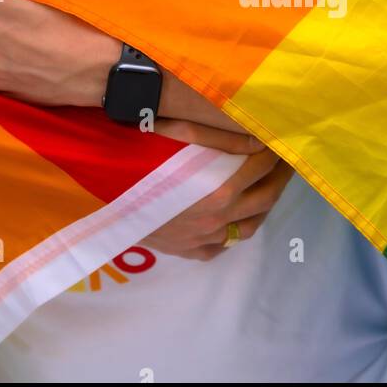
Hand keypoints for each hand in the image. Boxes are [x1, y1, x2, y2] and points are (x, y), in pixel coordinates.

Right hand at [140, 145, 294, 260]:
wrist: (100, 200)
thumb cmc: (136, 162)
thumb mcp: (175, 138)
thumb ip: (215, 136)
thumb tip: (252, 135)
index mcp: (219, 189)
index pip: (260, 167)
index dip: (273, 151)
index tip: (280, 140)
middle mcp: (218, 217)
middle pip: (265, 197)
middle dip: (279, 176)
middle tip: (286, 161)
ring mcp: (205, 238)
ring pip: (249, 226)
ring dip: (264, 205)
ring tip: (268, 188)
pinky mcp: (189, 250)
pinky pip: (221, 247)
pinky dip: (232, 234)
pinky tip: (234, 221)